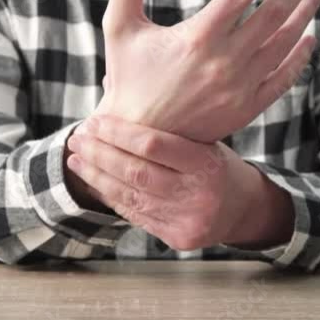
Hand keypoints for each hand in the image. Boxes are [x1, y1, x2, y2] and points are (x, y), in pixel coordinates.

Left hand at [65, 115, 293, 250]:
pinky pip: (135, 215)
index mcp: (207, 163)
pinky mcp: (177, 238)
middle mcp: (199, 194)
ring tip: (76, 159)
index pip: (153, 145)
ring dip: (97, 176)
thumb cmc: (216, 165)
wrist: (242, 208)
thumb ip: (164, 121)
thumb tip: (113, 82)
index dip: (118, 133)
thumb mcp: (203, 140)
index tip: (94, 122)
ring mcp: (188, 220)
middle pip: (136, 171)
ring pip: (129, 196)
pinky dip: (111, 197)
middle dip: (100, 154)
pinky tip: (95, 182)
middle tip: (77, 138)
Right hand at [97, 0, 319, 142]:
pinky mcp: (246, 109)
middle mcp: (224, 61)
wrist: (139, 139)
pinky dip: (299, 57)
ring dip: (303, 17)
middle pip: (273, 14)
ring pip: (283, 44)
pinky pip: (282, 79)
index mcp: (197, 36)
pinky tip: (308, 38)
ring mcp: (239, 87)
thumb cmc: (128, 78)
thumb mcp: (120, 27)